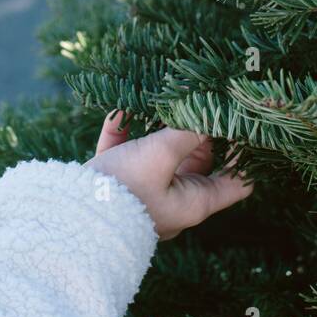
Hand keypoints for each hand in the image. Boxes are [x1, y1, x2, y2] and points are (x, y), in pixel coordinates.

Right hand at [85, 109, 253, 240]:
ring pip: (160, 157)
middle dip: (199, 133)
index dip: (247, 156)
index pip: (236, 182)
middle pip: (198, 164)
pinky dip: (126, 131)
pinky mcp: (114, 187)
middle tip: (202, 102)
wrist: (70, 217)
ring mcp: (143, 195)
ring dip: (160, 130)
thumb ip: (187, 132)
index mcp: (194, 202)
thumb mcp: (161, 154)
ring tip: (162, 99)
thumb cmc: (125, 190)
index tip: (245, 126)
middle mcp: (173, 202)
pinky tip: (121, 109)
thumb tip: (206, 112)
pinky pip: (125, 153)